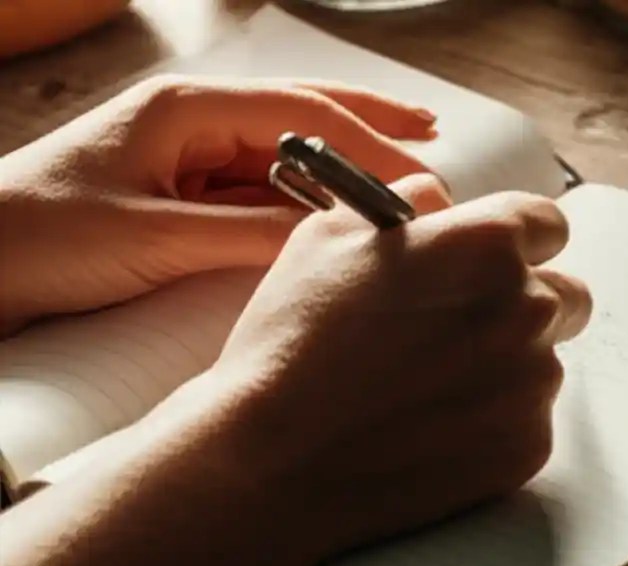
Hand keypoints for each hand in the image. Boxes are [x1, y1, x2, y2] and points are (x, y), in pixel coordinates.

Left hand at [0, 74, 435, 335]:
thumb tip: (339, 241)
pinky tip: (337, 217)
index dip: (373, 143)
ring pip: (286, 155)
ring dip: (343, 168)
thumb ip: (251, 236)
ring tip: (402, 176)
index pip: (305, 116)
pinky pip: (259, 192)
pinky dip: (305, 203)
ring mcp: (185, 157)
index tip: (426, 175)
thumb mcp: (154, 238)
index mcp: (186, 110)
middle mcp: (191, 122)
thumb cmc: (35, 239)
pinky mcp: (178, 195)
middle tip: (434, 139)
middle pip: (304, 115)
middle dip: (371, 126)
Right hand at [191, 174, 589, 560]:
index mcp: (488, 245)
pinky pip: (527, 423)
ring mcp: (533, 383)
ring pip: (543, 364)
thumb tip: (440, 202)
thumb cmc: (294, 341)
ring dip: (506, 368)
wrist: (272, 458)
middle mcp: (527, 308)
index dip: (517, 241)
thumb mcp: (330, 235)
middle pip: (564, 296)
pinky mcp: (527, 447)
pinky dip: (493, 425)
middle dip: (524, 304)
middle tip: (464, 328)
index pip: (548, 224)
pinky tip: (430, 430)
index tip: (494, 260)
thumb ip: (407, 202)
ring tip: (427, 388)